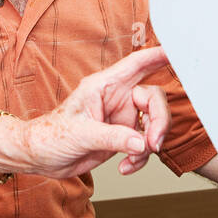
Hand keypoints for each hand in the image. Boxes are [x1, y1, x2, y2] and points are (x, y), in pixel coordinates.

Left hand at [0, 47, 170, 179]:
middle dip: (159, 121)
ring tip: (133, 158)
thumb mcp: (80, 135)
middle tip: (153, 143)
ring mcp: (120, 118)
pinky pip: (143, 144)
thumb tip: (141, 143)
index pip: (136, 64)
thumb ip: (113, 138)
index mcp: (103, 86)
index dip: (158, 55)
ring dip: (149, 144)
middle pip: (153, 99)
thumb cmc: (49, 136)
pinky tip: (125, 166)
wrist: (38, 157)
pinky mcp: (120, 137)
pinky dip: (139, 157)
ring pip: (153, 124)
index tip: (178, 51)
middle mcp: (115, 99)